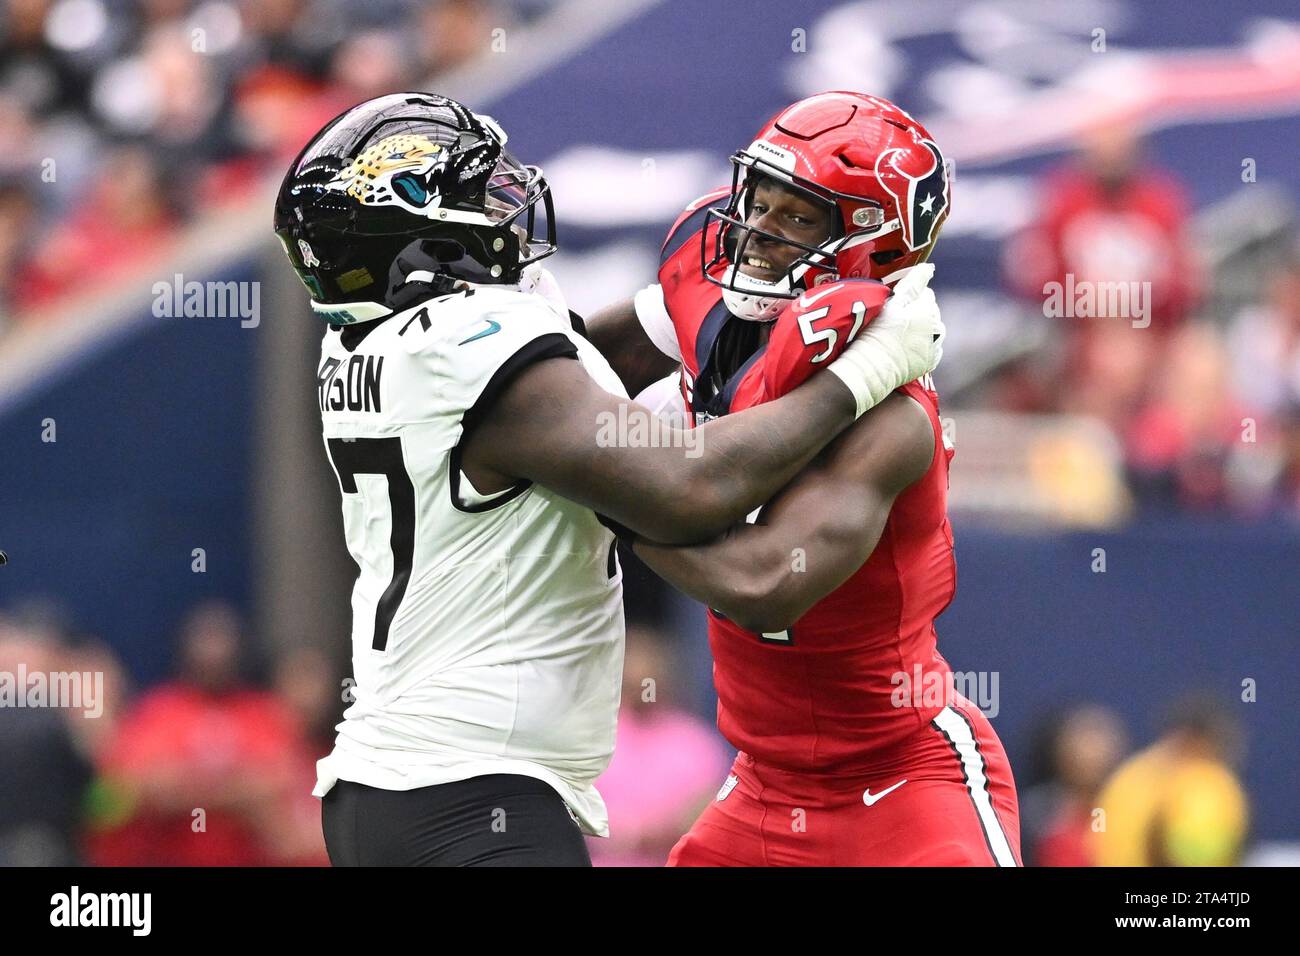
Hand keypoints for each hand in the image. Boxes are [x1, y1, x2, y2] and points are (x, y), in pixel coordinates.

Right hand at [827, 264, 943, 417]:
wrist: (872, 368)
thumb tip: (930, 268)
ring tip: (900, 335)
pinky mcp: (930, 362)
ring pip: (931, 329)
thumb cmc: (877, 332)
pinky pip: (930, 348)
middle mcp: (936, 326)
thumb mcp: (893, 301)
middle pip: (930, 311)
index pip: (925, 293)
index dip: (909, 297)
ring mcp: (934, 346)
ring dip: (921, 328)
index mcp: (928, 308)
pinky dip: (922, 346)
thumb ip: (914, 282)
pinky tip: (906, 348)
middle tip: (893, 321)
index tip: (894, 305)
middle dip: (917, 312)